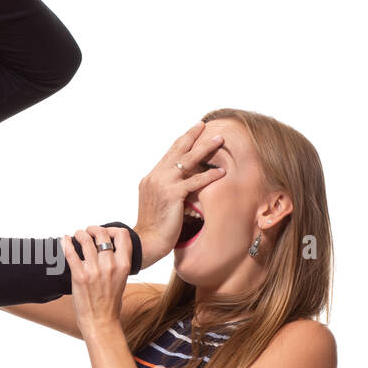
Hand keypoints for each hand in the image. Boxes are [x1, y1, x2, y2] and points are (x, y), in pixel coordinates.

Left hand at [60, 225, 131, 338]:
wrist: (101, 322)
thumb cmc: (110, 303)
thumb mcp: (121, 280)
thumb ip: (117, 264)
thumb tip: (106, 249)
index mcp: (124, 265)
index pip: (123, 235)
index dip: (113, 229)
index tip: (105, 232)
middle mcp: (110, 265)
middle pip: (102, 234)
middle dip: (93, 229)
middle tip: (87, 232)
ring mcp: (94, 270)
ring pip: (86, 240)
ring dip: (80, 234)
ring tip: (77, 235)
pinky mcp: (79, 276)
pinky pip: (71, 253)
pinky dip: (66, 243)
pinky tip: (65, 240)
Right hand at [134, 123, 225, 263]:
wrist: (145, 242)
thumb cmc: (154, 228)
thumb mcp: (159, 204)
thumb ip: (168, 191)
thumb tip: (182, 188)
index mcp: (151, 178)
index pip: (169, 155)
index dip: (181, 143)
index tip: (192, 132)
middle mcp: (155, 177)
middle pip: (176, 150)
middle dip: (192, 136)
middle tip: (204, 125)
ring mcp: (162, 184)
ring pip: (187, 161)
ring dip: (205, 149)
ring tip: (219, 140)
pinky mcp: (172, 195)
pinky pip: (194, 181)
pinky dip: (209, 175)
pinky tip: (222, 172)